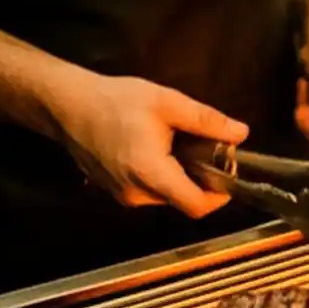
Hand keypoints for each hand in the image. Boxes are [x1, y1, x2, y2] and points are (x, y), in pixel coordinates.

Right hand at [50, 75, 249, 217]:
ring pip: (167, 195)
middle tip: (206, 149)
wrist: (67, 105)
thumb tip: (241, 134)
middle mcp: (136, 194)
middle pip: (184, 200)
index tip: (229, 172)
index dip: (220, 195)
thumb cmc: (115, 101)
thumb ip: (207, 121)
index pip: (196, 206)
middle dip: (202, 179)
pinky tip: (157, 149)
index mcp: (151, 174)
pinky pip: (150, 191)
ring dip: (181, 176)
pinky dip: (162, 176)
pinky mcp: (114, 191)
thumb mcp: (168, 102)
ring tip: (178, 144)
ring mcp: (123, 195)